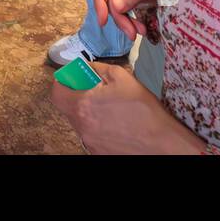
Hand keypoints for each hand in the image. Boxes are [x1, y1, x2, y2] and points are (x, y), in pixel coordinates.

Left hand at [50, 64, 204, 153]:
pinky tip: (117, 125)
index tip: (73, 79)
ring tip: (111, 110)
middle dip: (78, 97)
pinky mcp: (98, 153)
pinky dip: (98, 128)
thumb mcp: (122, 78)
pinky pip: (91, 136)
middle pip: (68, 108)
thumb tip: (87, 67)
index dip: (63, 83)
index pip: (56, 93)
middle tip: (96, 92)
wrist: (162, 143)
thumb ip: (98, 69)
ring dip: (89, 113)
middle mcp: (82, 126)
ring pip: (80, 122)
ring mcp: (89, 142)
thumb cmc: (144, 110)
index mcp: (83, 105)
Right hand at [94, 0, 160, 40]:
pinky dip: (130, 21)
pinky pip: (123, 11)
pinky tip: (140, 28)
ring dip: (126, 22)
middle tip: (131, 32)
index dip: (99, 3)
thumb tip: (114, 7)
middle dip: (119, 17)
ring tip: (140, 31)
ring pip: (114, 8)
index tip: (103, 21)